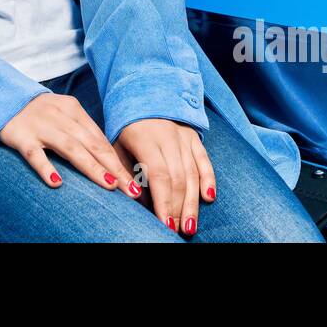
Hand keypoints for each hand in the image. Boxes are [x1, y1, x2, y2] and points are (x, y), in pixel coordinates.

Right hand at [0, 93, 142, 197]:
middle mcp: (61, 117)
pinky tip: (56, 182)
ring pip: (70, 148)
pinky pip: (34, 154)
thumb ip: (83, 133)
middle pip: (92, 144)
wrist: (3, 97)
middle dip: (115, 168)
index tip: (134, 181)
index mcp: (74, 110)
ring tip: (109, 185)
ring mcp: (41, 127)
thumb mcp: (64, 116)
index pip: (101, 140)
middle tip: (131, 189)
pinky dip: (45, 167)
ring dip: (92, 167)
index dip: (119, 161)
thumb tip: (108, 159)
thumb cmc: (39, 113)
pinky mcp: (21, 137)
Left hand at [113, 118, 216, 235]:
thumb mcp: (117, 146)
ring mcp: (183, 136)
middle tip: (177, 231)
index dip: (163, 202)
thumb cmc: (125, 128)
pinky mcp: (194, 137)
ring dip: (192, 202)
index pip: (159, 175)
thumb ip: (126, 172)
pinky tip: (209, 198)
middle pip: (178, 178)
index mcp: (145, 139)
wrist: (143, 95)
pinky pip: (204, 160)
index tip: (164, 225)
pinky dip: (209, 179)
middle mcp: (168, 137)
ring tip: (190, 225)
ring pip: (192, 173)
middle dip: (177, 208)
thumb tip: (136, 201)